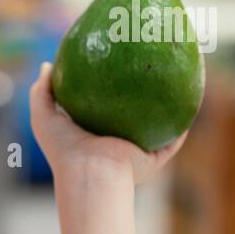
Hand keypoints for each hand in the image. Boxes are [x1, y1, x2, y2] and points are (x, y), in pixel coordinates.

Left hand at [28, 62, 188, 186]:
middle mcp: (115, 141)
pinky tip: (192, 99)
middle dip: (142, 91)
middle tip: (148, 63)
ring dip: (168, 105)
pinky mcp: (152, 158)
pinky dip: (182, 123)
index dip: (108, 84)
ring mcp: (135, 150)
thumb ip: (43, 91)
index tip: (114, 59)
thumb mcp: (43, 115)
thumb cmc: (63, 147)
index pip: (103, 104)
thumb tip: (48, 65)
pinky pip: (173, 139)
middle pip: (133, 111)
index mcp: (92, 133)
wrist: (90, 174)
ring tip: (178, 77)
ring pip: (157, 124)